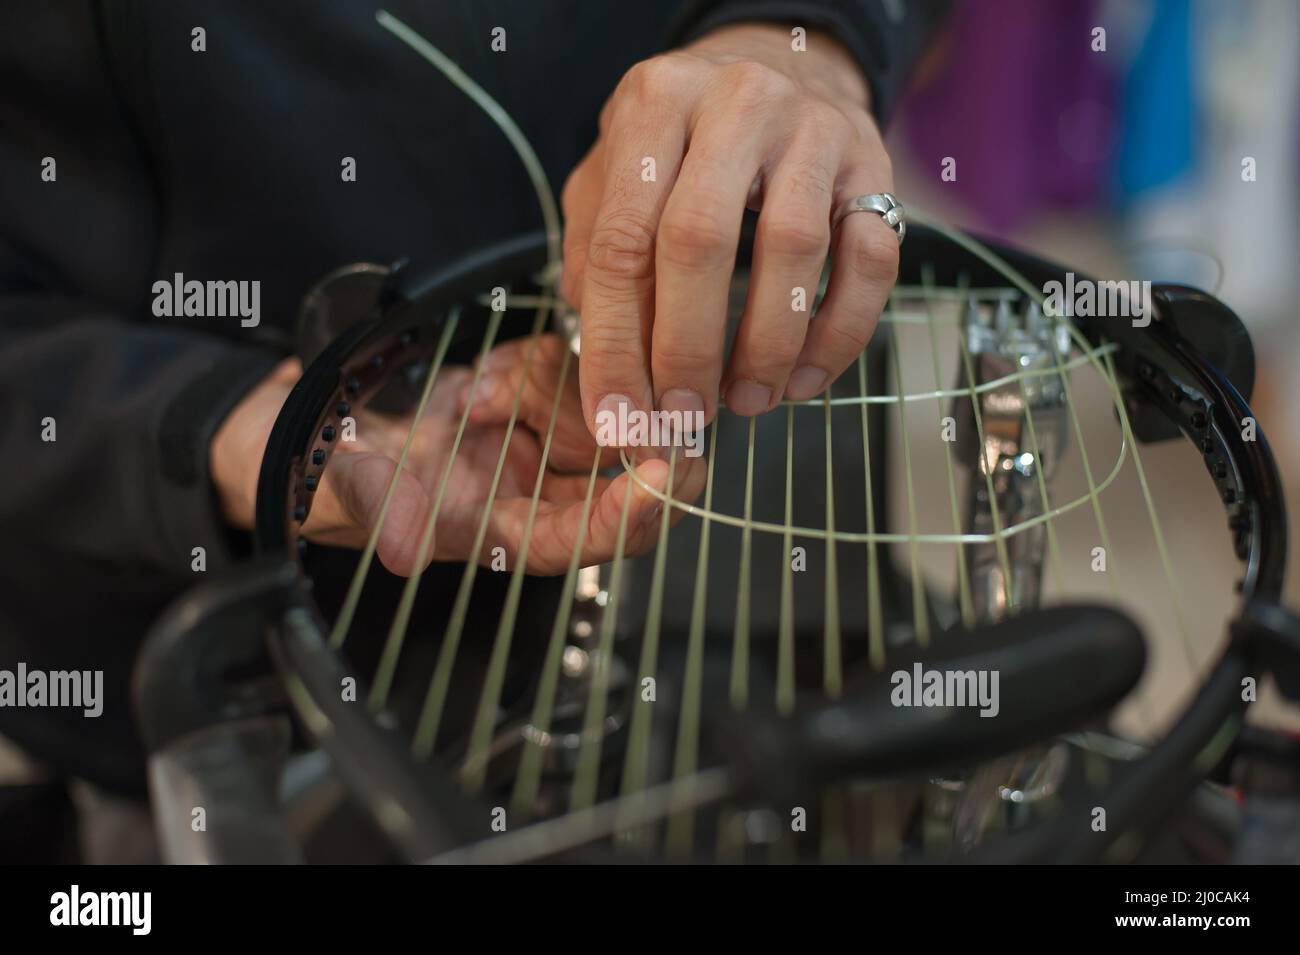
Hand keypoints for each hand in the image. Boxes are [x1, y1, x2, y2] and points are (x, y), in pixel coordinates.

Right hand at [210, 337, 704, 575]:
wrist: (316, 425)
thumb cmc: (337, 474)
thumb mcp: (349, 489)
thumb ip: (379, 509)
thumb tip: (403, 549)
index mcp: (510, 533)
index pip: (596, 535)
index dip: (637, 512)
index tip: (669, 471)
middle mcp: (539, 489)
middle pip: (630, 471)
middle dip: (643, 435)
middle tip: (654, 398)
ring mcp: (541, 436)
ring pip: (602, 407)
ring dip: (553, 391)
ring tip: (483, 391)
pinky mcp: (535, 387)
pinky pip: (566, 365)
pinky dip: (530, 361)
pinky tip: (482, 376)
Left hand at [561, 22, 898, 434]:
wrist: (782, 66)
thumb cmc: (683, 139)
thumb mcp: (618, 169)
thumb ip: (597, 250)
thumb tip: (605, 359)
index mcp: (655, 102)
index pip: (623, 239)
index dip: (616, 343)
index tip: (618, 415)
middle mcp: (735, 102)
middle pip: (701, 240)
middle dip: (687, 349)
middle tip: (682, 415)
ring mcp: (812, 129)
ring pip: (793, 250)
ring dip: (765, 348)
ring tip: (744, 402)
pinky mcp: (873, 164)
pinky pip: (870, 260)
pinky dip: (838, 334)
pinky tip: (803, 379)